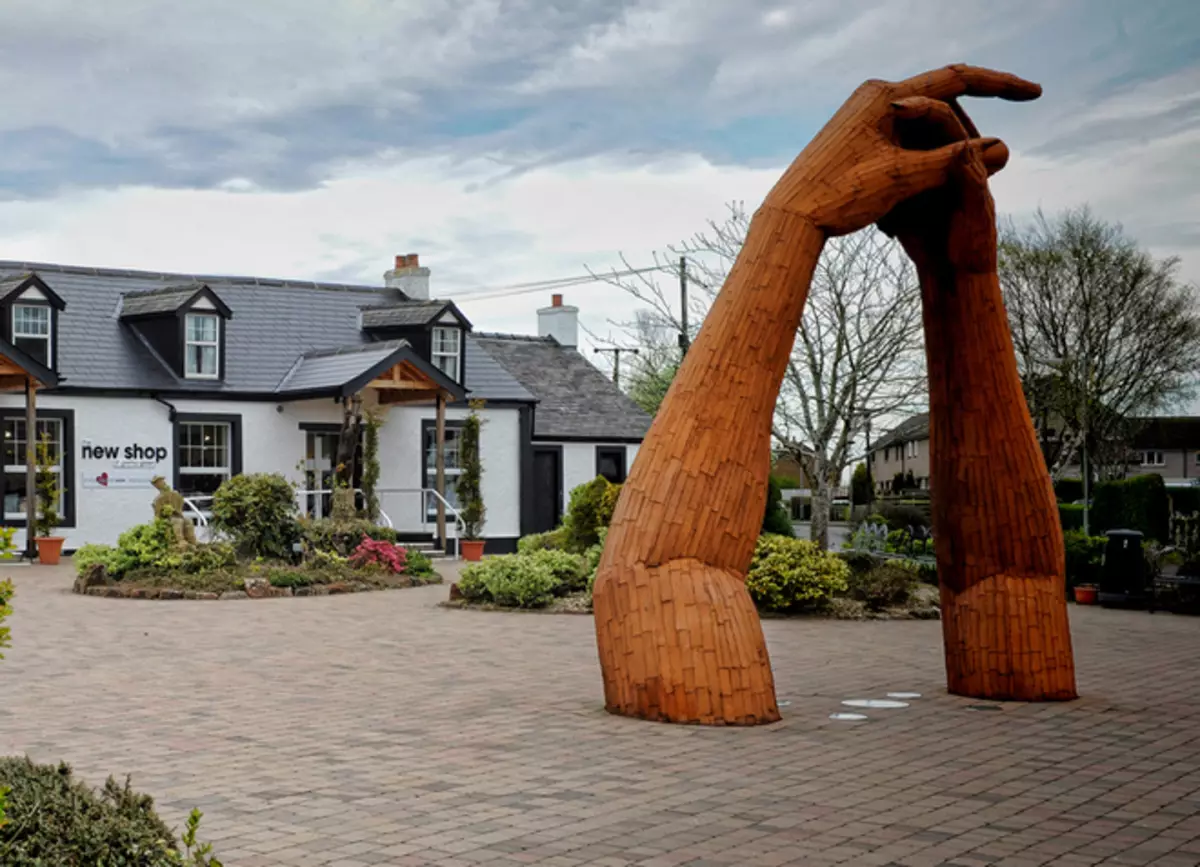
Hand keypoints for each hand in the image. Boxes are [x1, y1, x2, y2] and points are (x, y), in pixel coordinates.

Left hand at [762, 64, 1038, 236]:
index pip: (957, 79)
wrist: (789, 217)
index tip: (1035, 93)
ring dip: (945, 148)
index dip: (1001, 85)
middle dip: (969, 130)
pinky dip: (923, 156)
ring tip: (954, 186)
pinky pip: (904, 138)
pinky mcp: (855, 135)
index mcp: (886, 97)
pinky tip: (927, 184)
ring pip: (923, 124)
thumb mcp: (902, 180)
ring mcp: (862, 114)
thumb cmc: (840, 197)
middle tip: (993, 161)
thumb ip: (953, 162)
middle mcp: (873, 96)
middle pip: (941, 100)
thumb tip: (1003, 149)